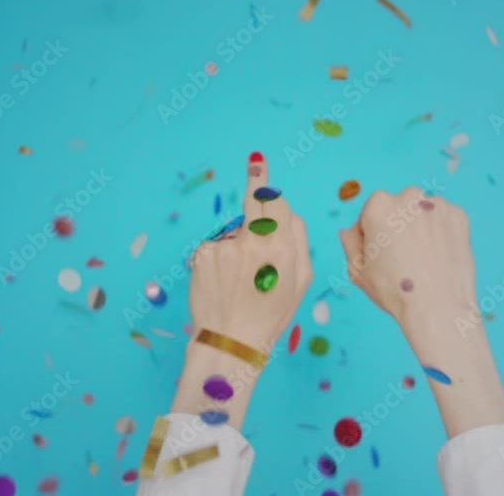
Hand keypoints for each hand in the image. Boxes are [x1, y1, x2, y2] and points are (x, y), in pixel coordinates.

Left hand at [189, 152, 312, 352]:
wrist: (232, 341)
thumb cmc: (271, 313)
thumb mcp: (300, 280)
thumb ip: (298, 239)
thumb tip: (287, 211)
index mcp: (280, 246)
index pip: (273, 201)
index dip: (266, 182)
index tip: (258, 163)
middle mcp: (252, 240)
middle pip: (252, 203)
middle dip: (255, 182)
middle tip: (256, 163)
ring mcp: (225, 246)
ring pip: (235, 232)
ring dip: (239, 245)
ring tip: (240, 279)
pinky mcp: (203, 254)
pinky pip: (216, 247)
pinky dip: (220, 258)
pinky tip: (223, 281)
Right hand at [337, 187, 476, 329]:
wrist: (437, 306)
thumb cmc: (393, 289)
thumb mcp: (356, 269)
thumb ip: (350, 242)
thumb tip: (351, 229)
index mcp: (379, 204)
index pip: (371, 213)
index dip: (373, 236)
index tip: (381, 256)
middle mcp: (409, 196)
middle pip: (398, 209)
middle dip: (398, 227)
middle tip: (403, 257)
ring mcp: (437, 204)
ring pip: (422, 213)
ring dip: (421, 228)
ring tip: (423, 259)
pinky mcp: (459, 216)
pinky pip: (444, 220)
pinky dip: (441, 233)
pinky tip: (439, 255)